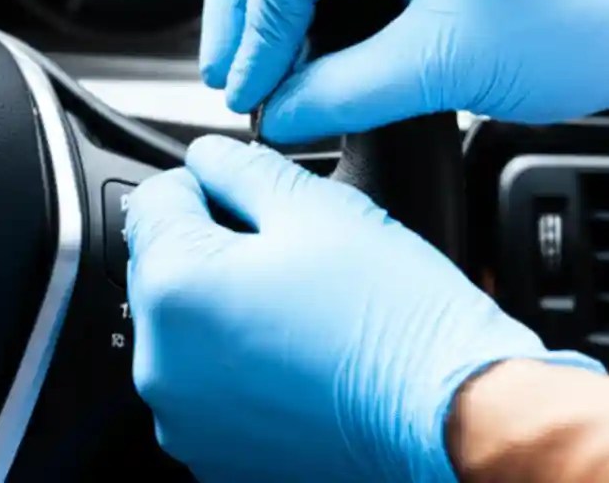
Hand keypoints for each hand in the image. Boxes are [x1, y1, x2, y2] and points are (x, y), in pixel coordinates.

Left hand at [125, 135, 601, 481]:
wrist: (454, 414)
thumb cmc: (398, 318)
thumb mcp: (319, 207)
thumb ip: (241, 166)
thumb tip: (208, 155)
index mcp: (177, 290)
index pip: (154, 199)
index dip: (207, 185)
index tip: (250, 199)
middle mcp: (163, 364)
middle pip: (163, 269)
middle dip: (213, 250)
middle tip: (290, 258)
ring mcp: (186, 418)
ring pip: (185, 332)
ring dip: (223, 310)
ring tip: (300, 312)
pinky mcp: (215, 454)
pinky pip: (208, 388)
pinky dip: (239, 367)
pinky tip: (299, 357)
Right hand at [200, 0, 608, 142]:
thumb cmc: (581, 16)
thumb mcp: (446, 62)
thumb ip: (346, 90)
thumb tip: (280, 110)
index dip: (257, 29)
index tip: (245, 89)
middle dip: (250, 16)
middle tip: (232, 78)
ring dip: (285, 28)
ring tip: (264, 84)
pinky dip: (325, 34)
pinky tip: (311, 73)